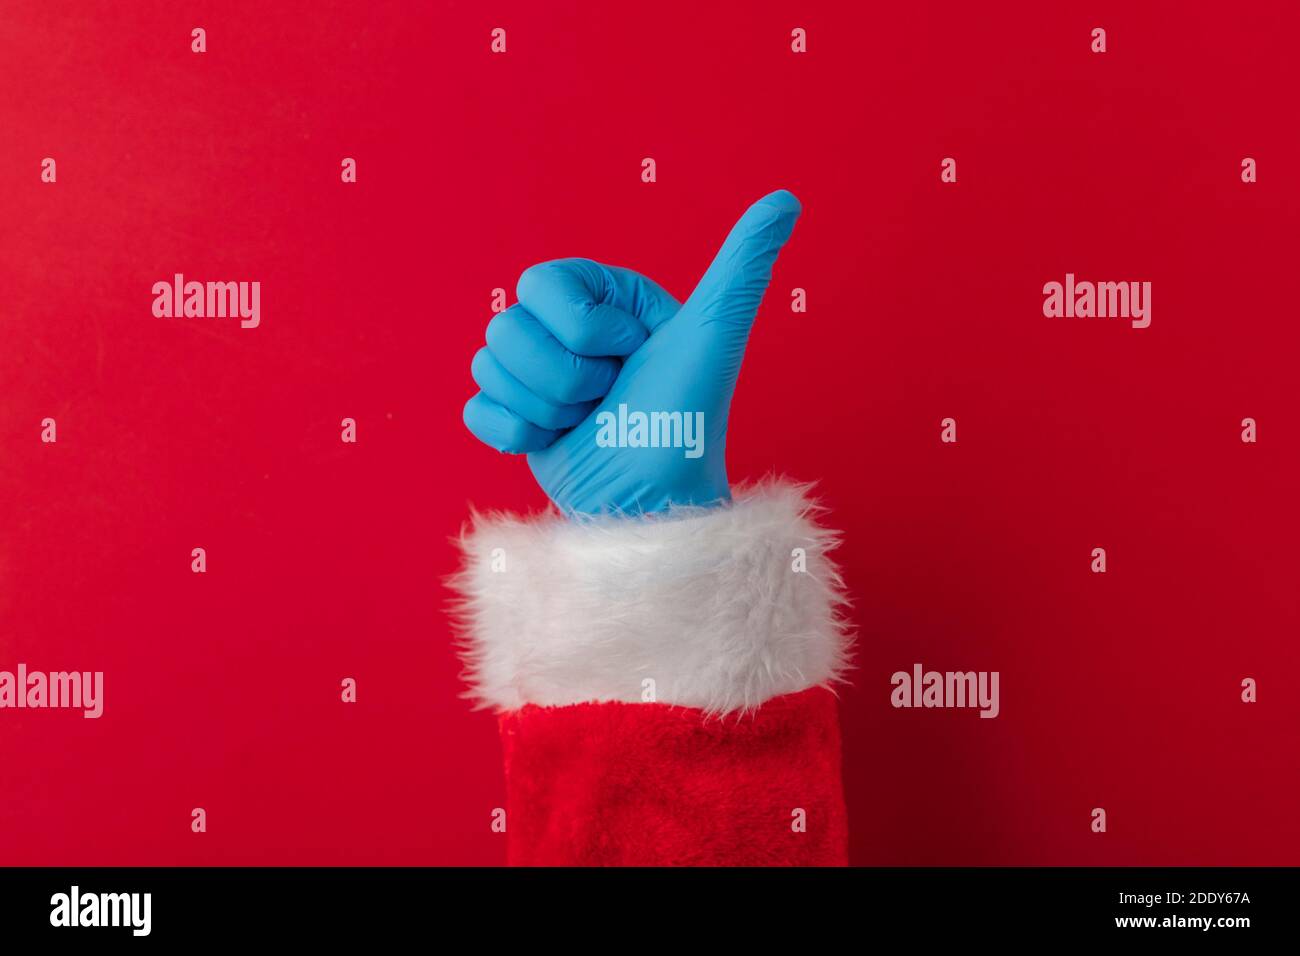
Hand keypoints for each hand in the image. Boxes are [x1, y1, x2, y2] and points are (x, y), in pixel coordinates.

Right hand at [463, 189, 800, 514]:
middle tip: (609, 396)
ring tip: (588, 421)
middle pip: (506, 326)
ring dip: (545, 407)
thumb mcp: (711, 333)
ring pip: (488, 364)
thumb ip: (743, 264)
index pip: (540, 283)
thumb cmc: (686, 418)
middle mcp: (560, 330)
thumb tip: (785, 198)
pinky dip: (515, 433)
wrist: (655, 499)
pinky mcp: (511, 416)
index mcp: (599, 298)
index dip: (581, 328)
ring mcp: (531, 373)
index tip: (629, 352)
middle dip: (564, 376)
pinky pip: (475, 409)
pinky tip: (556, 441)